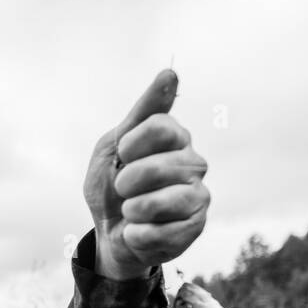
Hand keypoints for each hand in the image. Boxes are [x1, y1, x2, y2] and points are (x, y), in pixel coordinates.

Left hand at [83, 69, 209, 278]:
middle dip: (128, 181)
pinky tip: (139, 231)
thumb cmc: (111, 187)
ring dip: (134, 209)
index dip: (131, 144)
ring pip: (166, 200)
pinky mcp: (196, 226)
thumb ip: (142, 111)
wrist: (109, 233)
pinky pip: (164, 232)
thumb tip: (171, 72)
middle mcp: (193, 163)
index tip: (121, 155)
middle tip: (122, 188)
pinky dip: (139, 235)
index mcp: (175, 138)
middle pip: (161, 165)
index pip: (160, 127)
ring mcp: (198, 195)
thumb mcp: (113, 146)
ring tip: (131, 211)